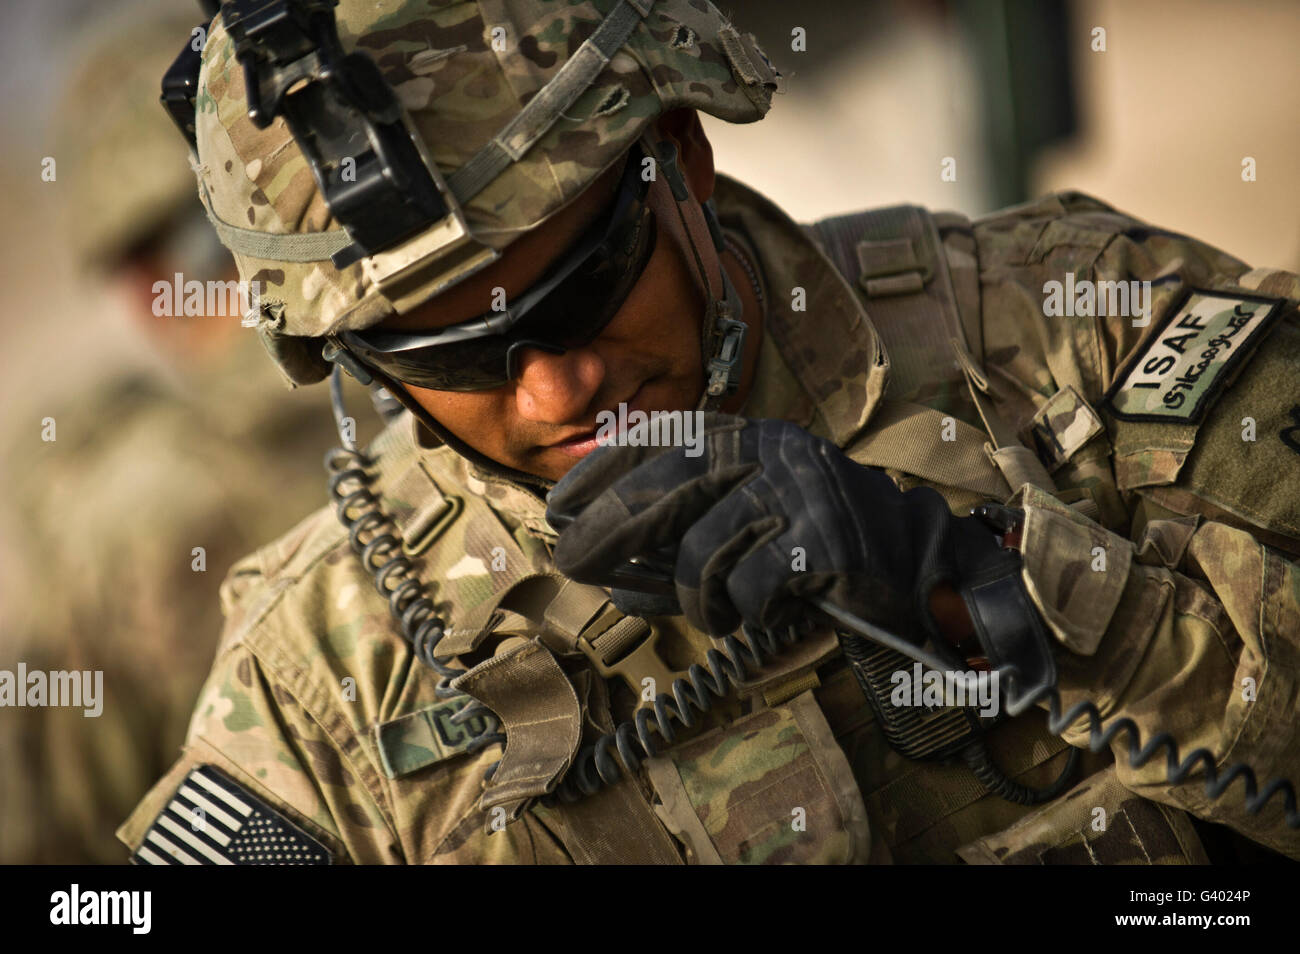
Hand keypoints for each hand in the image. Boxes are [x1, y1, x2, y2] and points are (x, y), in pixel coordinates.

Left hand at [546, 414, 980, 639]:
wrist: (909, 563)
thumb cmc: (809, 543)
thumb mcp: (741, 521)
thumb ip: (680, 535)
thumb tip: (607, 569)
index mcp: (747, 436)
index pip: (660, 440)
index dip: (602, 470)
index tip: (560, 502)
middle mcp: (770, 450)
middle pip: (666, 488)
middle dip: (608, 529)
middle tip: (573, 562)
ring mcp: (797, 490)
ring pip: (703, 550)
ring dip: (696, 596)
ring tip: (715, 609)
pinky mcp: (820, 539)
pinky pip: (746, 586)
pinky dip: (742, 610)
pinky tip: (758, 611)